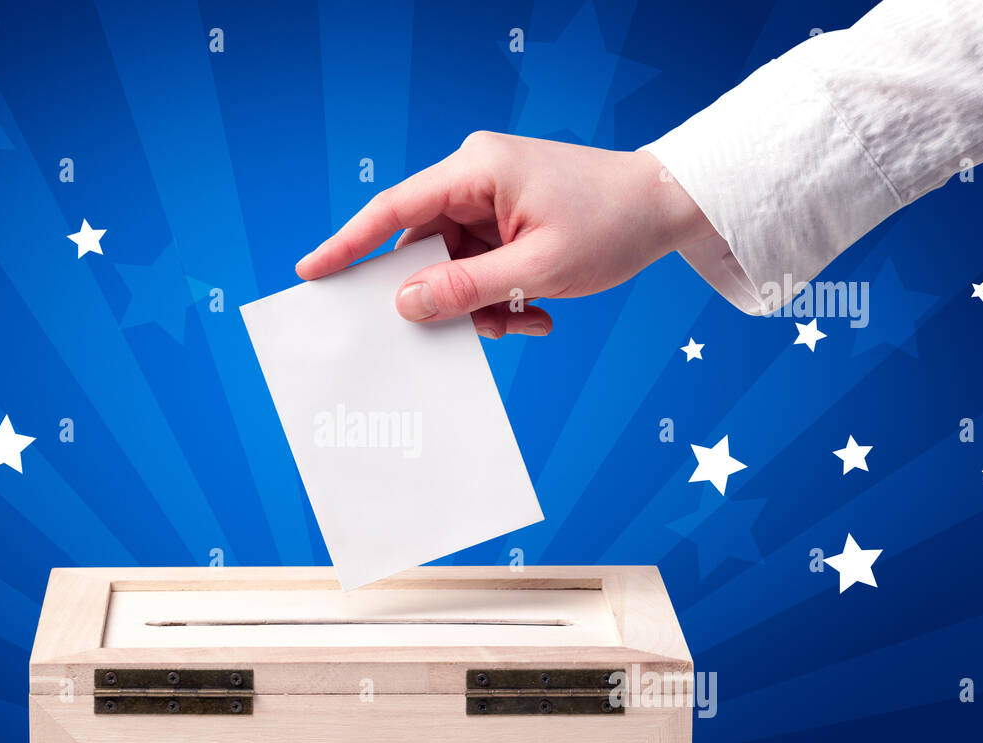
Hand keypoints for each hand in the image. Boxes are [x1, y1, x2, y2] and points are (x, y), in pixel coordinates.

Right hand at [295, 132, 714, 336]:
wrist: (670, 207)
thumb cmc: (612, 225)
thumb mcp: (537, 270)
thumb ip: (465, 289)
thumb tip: (404, 303)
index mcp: (477, 171)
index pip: (394, 209)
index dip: (349, 244)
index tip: (312, 272)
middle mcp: (477, 178)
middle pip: (422, 245)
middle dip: (438, 295)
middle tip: (451, 332)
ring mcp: (492, 200)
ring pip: (453, 265)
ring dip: (480, 305)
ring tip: (523, 322)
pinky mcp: (508, 220)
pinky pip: (481, 266)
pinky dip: (501, 297)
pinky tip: (537, 314)